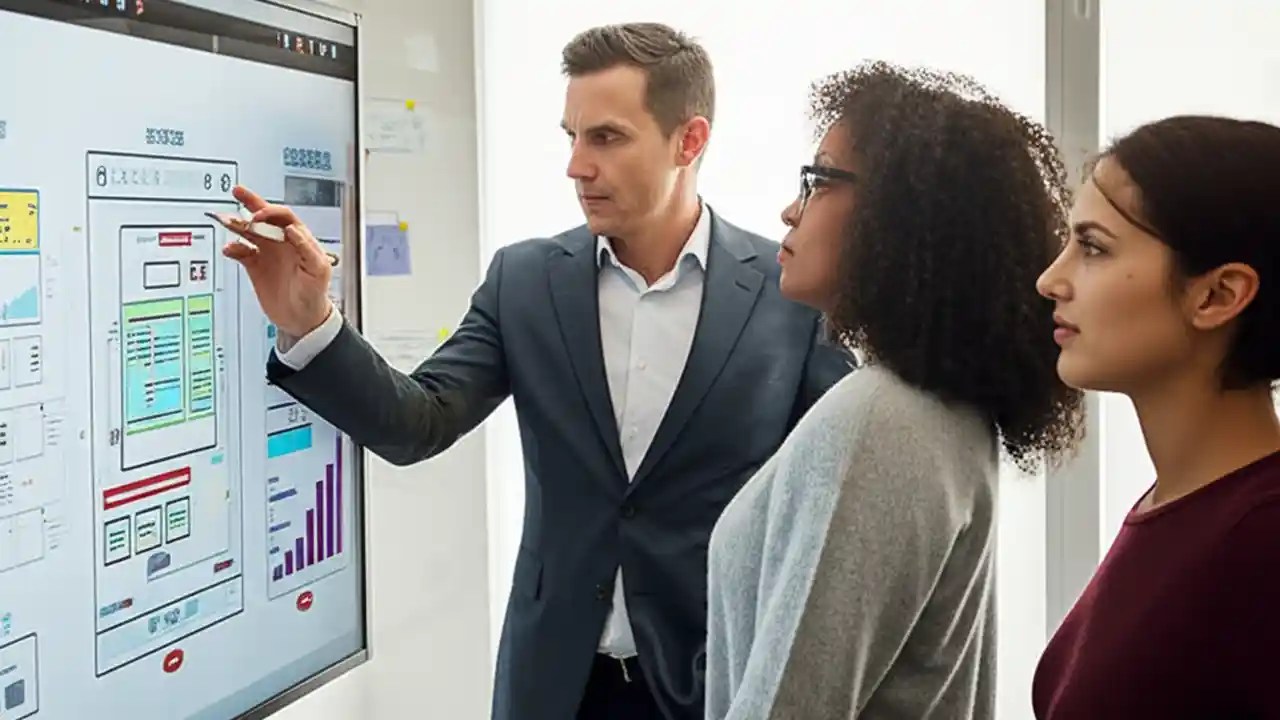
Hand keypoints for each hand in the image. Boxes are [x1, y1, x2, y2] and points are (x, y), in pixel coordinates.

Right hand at [222, 186, 333, 337]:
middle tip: (238, 192)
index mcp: (299, 240)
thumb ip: (307, 249)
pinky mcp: (256, 266)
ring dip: (237, 224)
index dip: (272, 213)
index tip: (259, 216)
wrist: (302, 319)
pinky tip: (229, 249)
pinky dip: (233, 248)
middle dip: (252, 203)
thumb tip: (293, 229)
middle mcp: (282, 243)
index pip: (284, 217)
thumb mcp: (318, 271)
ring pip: (249, 232)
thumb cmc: (315, 293)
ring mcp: (268, 253)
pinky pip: (241, 252)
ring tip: (225, 218)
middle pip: (265, 217)